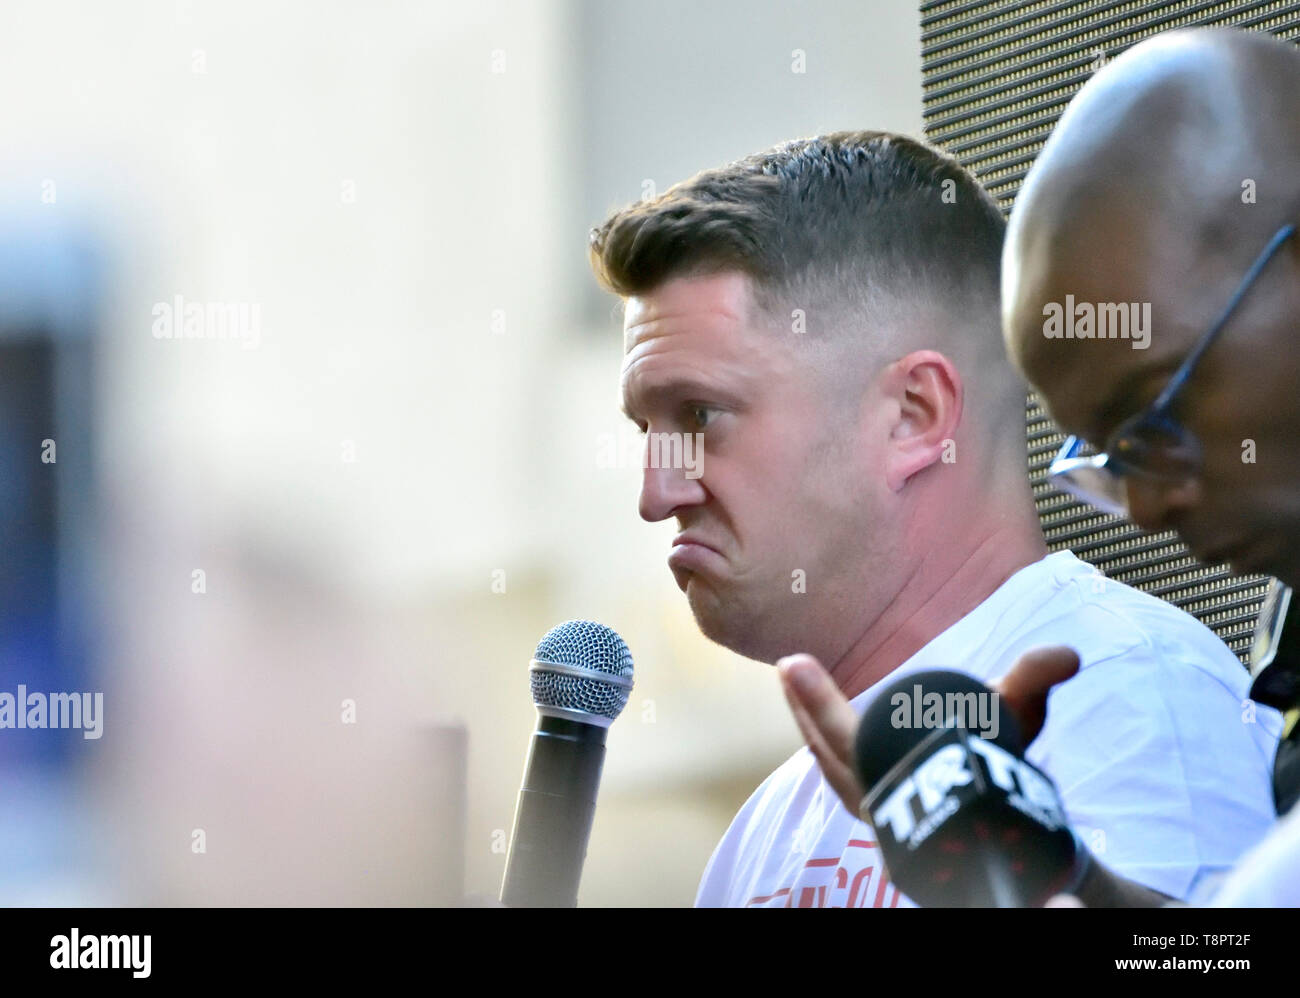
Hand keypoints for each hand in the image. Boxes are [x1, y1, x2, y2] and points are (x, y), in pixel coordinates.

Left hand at [776, 645, 1081, 819]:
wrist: (1029, 862)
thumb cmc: (1020, 791)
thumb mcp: (1023, 729)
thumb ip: (1035, 686)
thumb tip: (1067, 654)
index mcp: (900, 778)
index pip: (844, 737)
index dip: (815, 700)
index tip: (788, 662)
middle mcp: (882, 804)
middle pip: (828, 753)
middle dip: (804, 709)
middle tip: (787, 669)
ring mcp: (881, 820)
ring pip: (833, 773)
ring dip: (813, 732)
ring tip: (798, 701)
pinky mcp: (888, 827)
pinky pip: (846, 787)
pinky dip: (832, 758)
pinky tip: (829, 749)